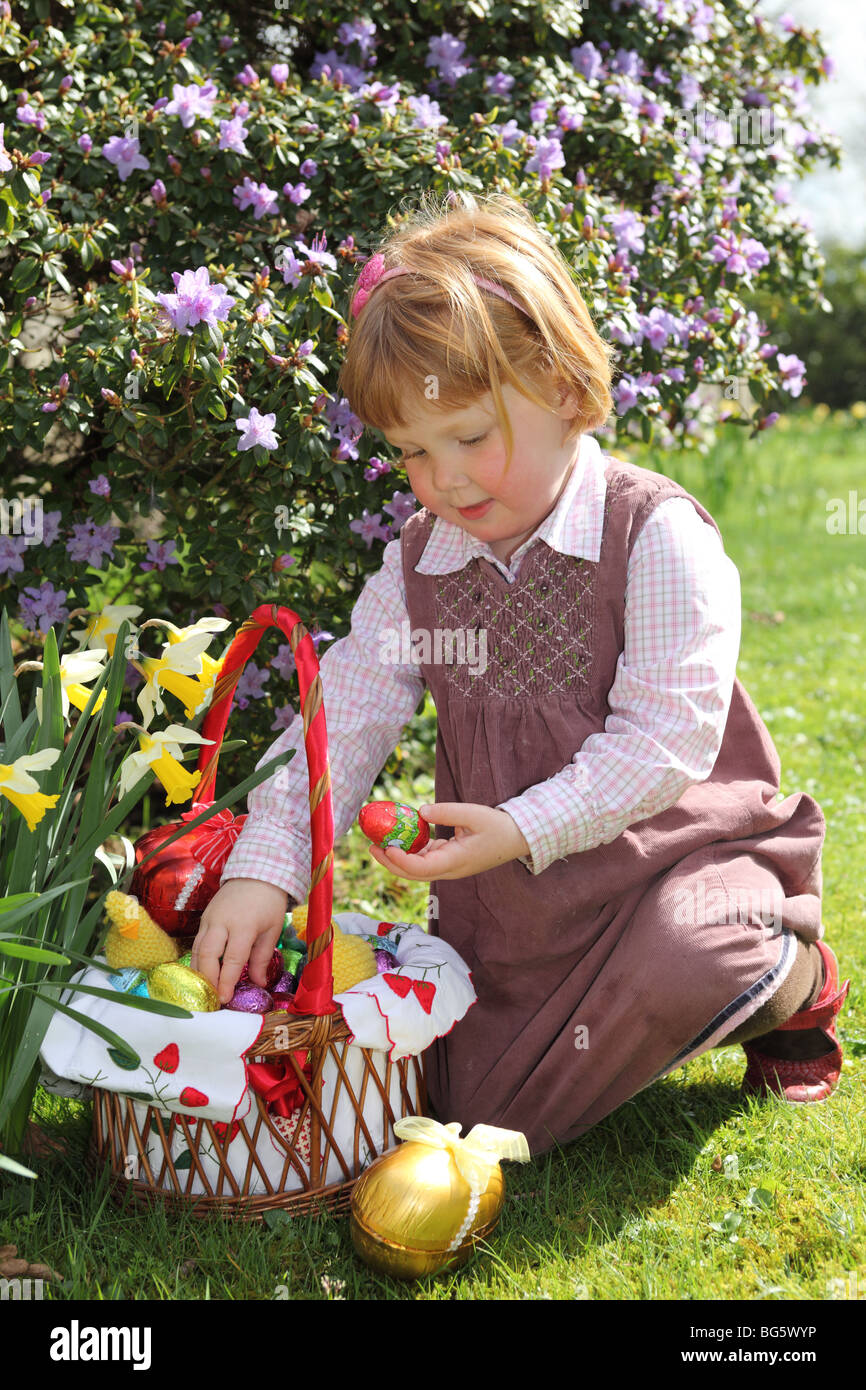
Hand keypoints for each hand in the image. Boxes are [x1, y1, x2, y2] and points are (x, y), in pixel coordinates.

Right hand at [192, 878, 287, 1004]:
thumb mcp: (272, 929)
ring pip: (197, 949)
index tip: (225, 999)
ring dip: (199, 972)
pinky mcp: (204, 917)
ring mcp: (210, 919)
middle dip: (208, 980)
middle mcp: (222, 922)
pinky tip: (200, 973)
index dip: (227, 981)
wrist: (256, 873)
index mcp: (244, 925)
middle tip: (212, 999)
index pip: (232, 959)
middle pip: (208, 955)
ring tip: (204, 991)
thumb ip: (262, 957)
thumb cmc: (269, 903)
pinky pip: (196, 942)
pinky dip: (196, 959)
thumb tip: (258, 983)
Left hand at [367, 802, 530, 881]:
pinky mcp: (449, 859)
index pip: (421, 869)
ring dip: (397, 857)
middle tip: (371, 845)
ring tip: (379, 840)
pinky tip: (400, 837)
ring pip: (417, 868)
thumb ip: (447, 812)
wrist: (517, 838)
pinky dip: (410, 850)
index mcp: (455, 862)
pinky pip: (425, 859)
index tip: (386, 847)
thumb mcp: (474, 814)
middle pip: (413, 873)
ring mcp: (449, 866)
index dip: (400, 861)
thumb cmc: (498, 827)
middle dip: (390, 862)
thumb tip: (420, 811)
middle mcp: (449, 869)